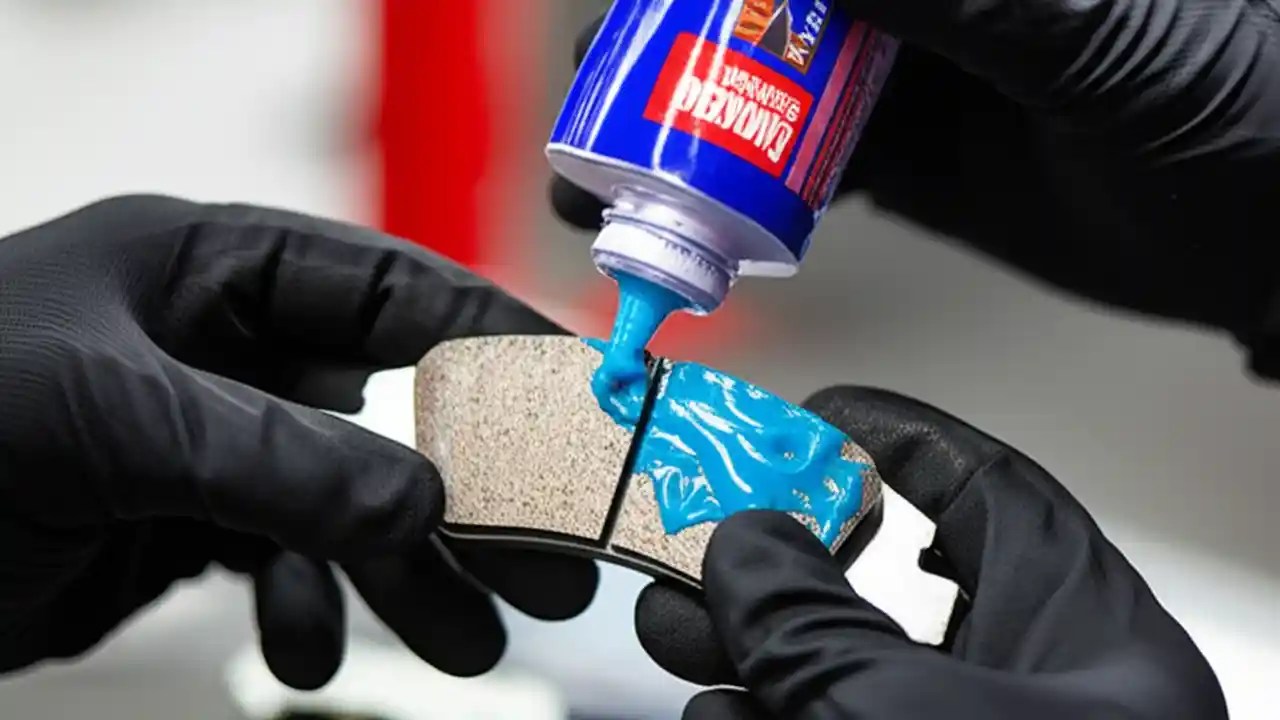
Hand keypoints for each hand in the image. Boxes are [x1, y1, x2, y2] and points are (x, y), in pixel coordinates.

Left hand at [0, 195, 596, 688]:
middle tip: (551, 559)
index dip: (490, 333)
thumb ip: (269, 458)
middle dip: (469, 489)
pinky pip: (279, 562)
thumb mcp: (107, 419)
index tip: (578, 389)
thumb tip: (421, 501)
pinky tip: (310, 653)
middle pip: (388, 411)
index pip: (387, 288)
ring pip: (343, 501)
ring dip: (406, 574)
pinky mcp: (177, 520)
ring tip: (471, 643)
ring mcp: (203, 438)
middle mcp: (220, 348)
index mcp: (210, 269)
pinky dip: (307, 610)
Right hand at [551, 2, 1279, 376]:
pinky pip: (798, 162)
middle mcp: (921, 5)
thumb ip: (955, 2)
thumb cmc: (1237, 102)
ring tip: (612, 170)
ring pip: (762, 85)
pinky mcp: (904, 157)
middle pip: (763, 12)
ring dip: (681, 127)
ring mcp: (906, 74)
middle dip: (669, 50)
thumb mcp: (1089, 37)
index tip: (648, 19)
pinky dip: (737, 191)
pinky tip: (692, 213)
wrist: (1269, 232)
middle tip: (611, 89)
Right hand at [636, 387, 1225, 718]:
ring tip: (678, 633)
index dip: (910, 440)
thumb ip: (815, 622)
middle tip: (708, 529)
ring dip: (756, 653)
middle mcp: (1038, 706)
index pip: (1000, 501)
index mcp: (1089, 650)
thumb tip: (749, 542)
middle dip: (790, 561)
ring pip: (853, 683)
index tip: (826, 412)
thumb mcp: (900, 715)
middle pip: (901, 594)